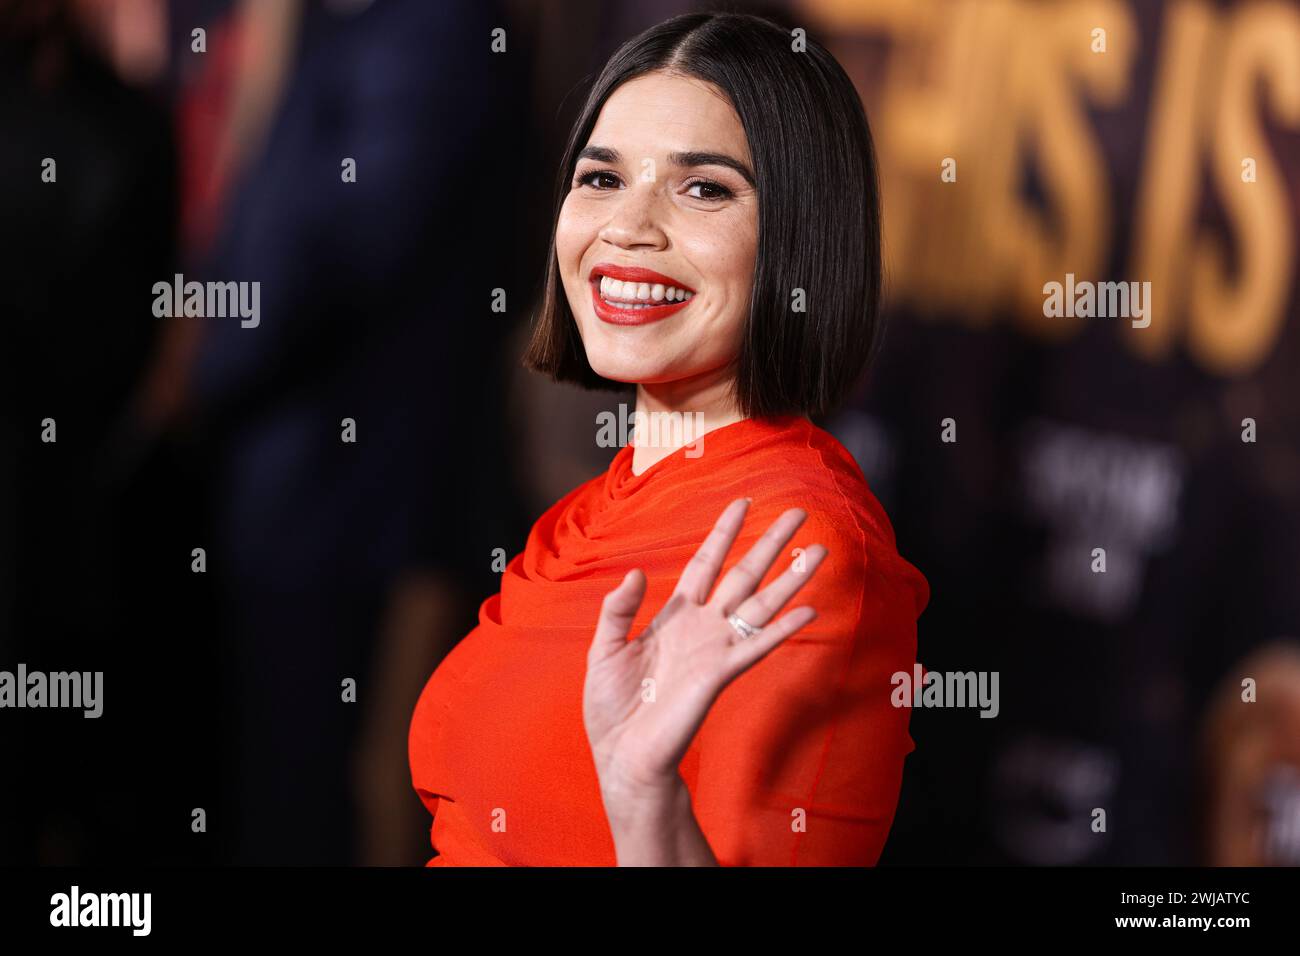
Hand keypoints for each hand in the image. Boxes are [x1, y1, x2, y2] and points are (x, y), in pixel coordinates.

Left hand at [582, 498, 828, 805]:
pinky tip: (807, 612)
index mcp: (674, 617)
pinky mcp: (719, 675)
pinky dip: (780, 629)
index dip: (723, 533)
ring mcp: (714, 649)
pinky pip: (755, 646)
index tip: (742, 503)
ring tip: (818, 552)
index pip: (705, 564)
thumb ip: (617, 609)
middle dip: (770, 544)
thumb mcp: (603, 649)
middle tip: (798, 513)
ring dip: (790, 579)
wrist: (622, 755)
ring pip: (759, 604)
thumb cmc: (611, 708)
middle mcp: (701, 628)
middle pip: (743, 575)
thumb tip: (635, 573)